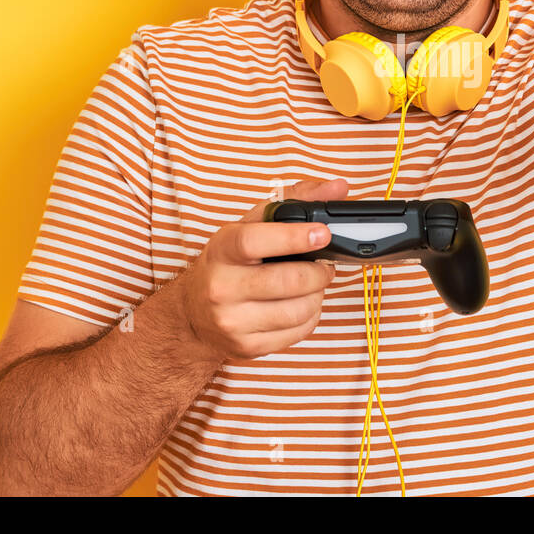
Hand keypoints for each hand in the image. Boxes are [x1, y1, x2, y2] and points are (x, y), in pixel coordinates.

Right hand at [179, 176, 348, 360]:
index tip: (322, 234)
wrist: (193, 313)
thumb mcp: (251, 225)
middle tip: (325, 265)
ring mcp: (233, 321)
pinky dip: (311, 316)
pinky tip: (301, 304)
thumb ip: (296, 201)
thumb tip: (340, 186)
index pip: (255, 241)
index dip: (293, 237)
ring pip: (298, 310)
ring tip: (312, 284)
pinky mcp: (247, 347)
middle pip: (287, 281)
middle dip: (319, 272)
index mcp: (222, 249)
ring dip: (317, 295)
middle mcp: (222, 287)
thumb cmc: (229, 262)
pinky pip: (298, 332)